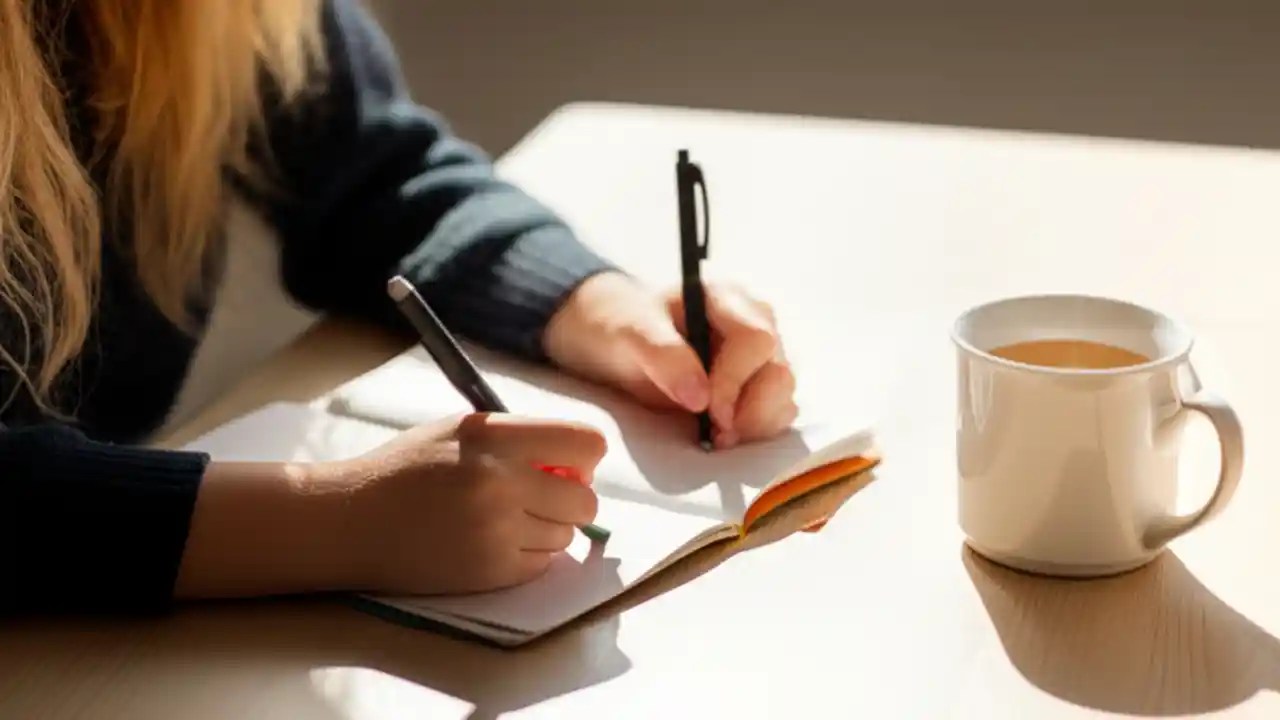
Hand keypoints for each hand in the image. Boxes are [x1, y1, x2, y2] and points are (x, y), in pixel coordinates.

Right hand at [335, 413, 605, 594]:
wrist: (351, 521)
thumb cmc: (406, 469)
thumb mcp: (460, 430)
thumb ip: (519, 439)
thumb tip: (577, 462)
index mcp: (495, 438)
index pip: (586, 443)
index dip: (584, 456)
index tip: (568, 464)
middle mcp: (502, 483)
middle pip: (586, 499)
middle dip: (572, 498)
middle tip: (542, 496)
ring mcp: (498, 531)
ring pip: (567, 535)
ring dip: (548, 528)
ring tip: (507, 519)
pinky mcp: (491, 571)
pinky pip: (542, 564)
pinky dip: (528, 555)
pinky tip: (494, 541)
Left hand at [543, 272, 796, 448]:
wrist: (617, 337)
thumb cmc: (624, 324)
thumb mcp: (630, 331)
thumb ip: (663, 356)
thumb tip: (700, 398)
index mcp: (727, 299)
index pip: (755, 339)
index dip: (736, 379)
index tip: (706, 409)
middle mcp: (754, 323)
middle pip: (778, 371)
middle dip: (750, 409)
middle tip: (714, 434)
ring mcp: (761, 355)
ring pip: (783, 395)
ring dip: (756, 424)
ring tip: (716, 437)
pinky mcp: (759, 385)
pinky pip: (777, 411)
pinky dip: (757, 430)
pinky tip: (724, 435)